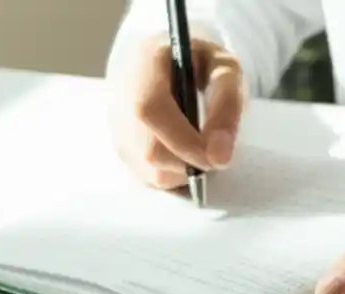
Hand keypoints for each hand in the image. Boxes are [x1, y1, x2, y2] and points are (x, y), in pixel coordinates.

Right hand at [107, 34, 245, 188]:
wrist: (169, 64)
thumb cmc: (199, 65)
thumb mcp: (225, 67)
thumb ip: (227, 104)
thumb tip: (220, 157)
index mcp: (143, 64)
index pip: (150, 110)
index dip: (183, 141)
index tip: (216, 158)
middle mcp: (119, 98)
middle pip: (149, 151)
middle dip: (189, 162)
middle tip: (214, 153)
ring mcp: (117, 127)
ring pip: (150, 171)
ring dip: (183, 171)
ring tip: (198, 147)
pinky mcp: (121, 150)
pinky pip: (148, 178)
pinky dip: (174, 174)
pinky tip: (184, 152)